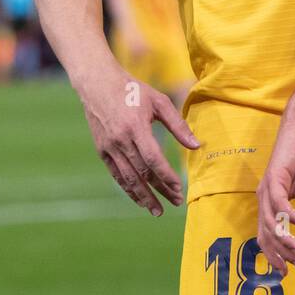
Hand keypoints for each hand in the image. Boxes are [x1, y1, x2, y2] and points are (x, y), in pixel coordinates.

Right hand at [77, 65, 200, 215]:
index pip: (153, 159)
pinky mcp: (102, 151)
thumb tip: (196, 145)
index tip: (180, 188)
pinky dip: (128, 188)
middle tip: (175, 202)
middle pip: (142, 173)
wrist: (98, 84)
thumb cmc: (133, 90)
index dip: (166, 176)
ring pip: (128, 179)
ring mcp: (109, 147)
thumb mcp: (159, 101)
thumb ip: (178, 125)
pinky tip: (140, 198)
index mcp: (135, 127)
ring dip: (143, 197)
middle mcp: (120, 141)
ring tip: (157, 210)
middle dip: (160, 190)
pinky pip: (117, 175)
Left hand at [255, 115, 294, 274]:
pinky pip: (278, 202)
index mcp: (270, 205)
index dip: (278, 254)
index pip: (269, 236)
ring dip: (284, 240)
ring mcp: (267, 189)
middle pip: (266, 235)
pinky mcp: (274, 177)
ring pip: (270, 223)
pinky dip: (288, 216)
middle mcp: (264, 200)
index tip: (292, 269)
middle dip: (280, 254)